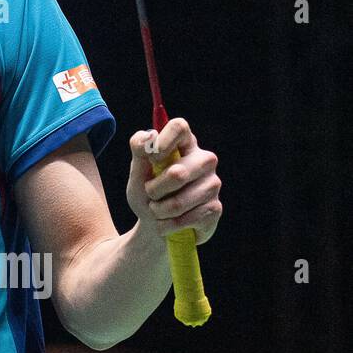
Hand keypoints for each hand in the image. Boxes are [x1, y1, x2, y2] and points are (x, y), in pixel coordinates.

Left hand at [126, 117, 221, 245]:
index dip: (163, 141)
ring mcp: (213, 183)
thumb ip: (139, 151)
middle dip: (154, 190)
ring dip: (159, 210)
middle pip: (178, 173)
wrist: (155, 225)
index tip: (152, 159)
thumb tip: (148, 137)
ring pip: (180, 201)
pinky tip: (168, 223)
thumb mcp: (137, 172)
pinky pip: (186, 218)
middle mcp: (203, 160)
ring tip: (157, 210)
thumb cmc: (147, 193)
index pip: (179, 127)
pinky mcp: (215, 208)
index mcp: (184, 144)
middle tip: (150, 194)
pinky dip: (169, 224)